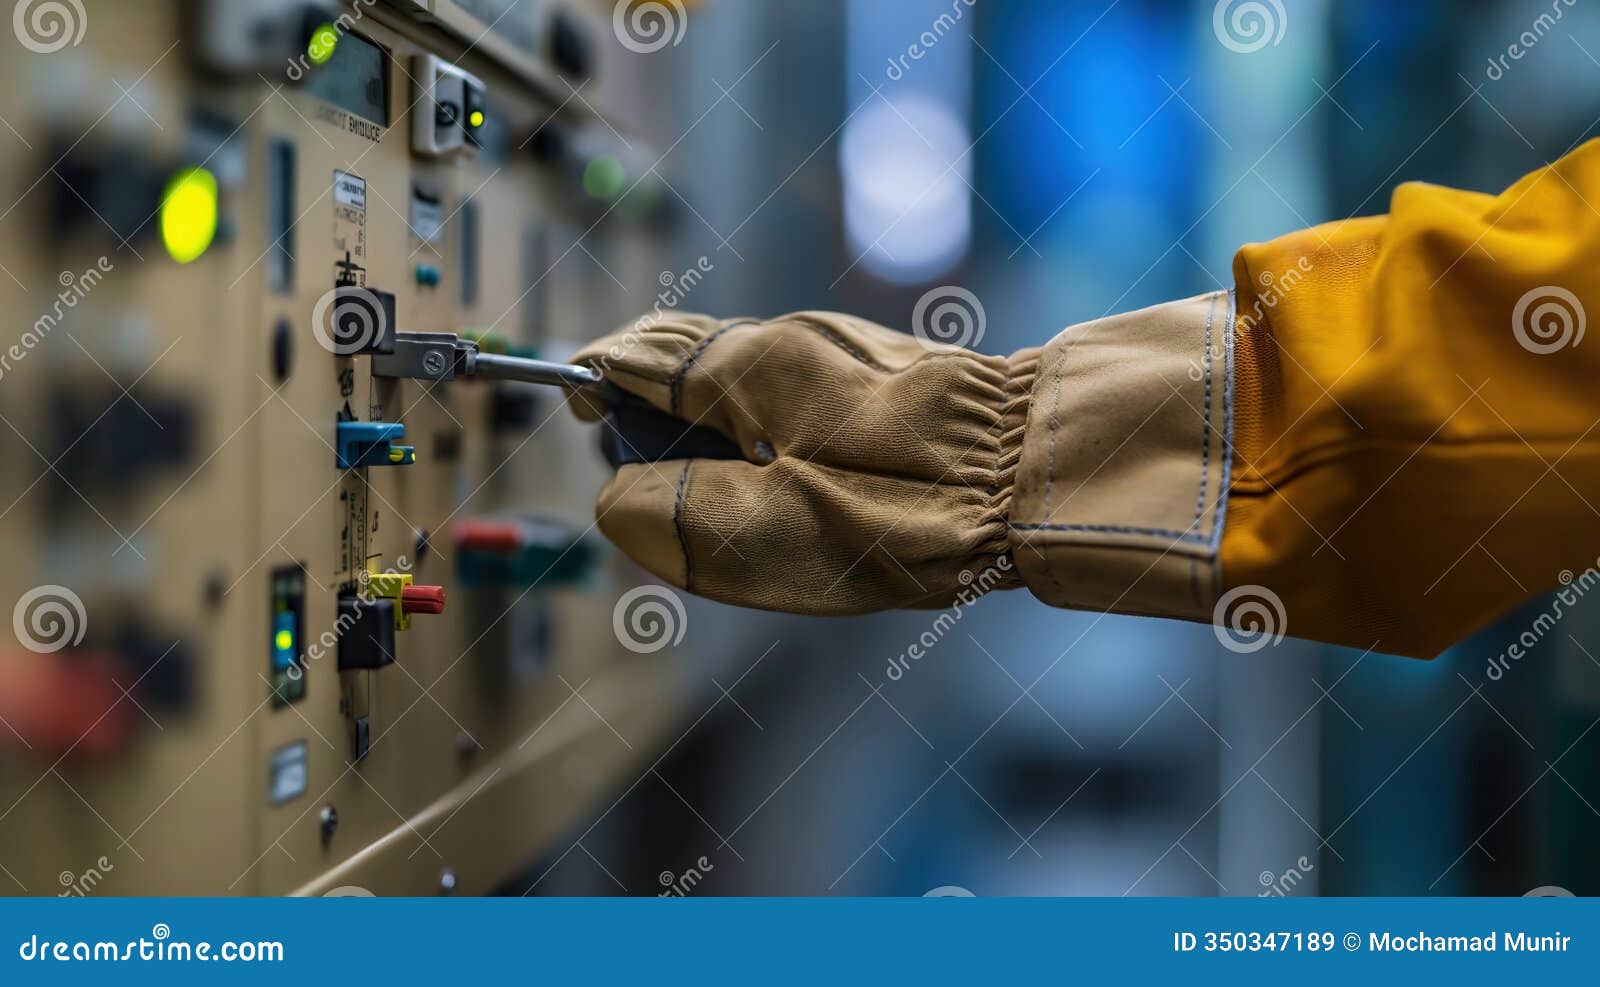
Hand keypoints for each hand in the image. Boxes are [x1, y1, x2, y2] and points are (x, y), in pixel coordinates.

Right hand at [567, 312, 1033, 613]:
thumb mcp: (773, 532)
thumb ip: (677, 515)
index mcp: (750, 368)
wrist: (1032, 476)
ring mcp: (835, 350)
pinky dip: (755, 423)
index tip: (578, 416)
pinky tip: (779, 474)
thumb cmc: (905, 508)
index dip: (592, 383)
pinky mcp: (872, 371)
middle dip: (644, 404)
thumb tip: (618, 502)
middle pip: (680, 355)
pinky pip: (784, 386)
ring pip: (734, 372)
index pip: (637, 353)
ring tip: (716, 488)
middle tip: (645, 472)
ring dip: (702, 420)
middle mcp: (788, 341)